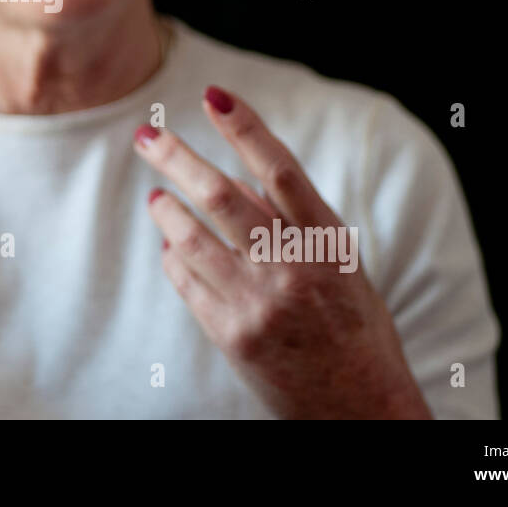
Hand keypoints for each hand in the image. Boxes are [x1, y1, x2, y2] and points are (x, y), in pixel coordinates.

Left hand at [134, 86, 431, 418]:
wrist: (361, 410)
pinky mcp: (232, 335)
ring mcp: (259, 303)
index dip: (246, 128)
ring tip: (156, 196)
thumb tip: (232, 176)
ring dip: (166, 209)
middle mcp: (292, 267)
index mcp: (327, 242)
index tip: (216, 96)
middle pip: (221, 195)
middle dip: (177, 158)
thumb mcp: (340, 266)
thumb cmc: (352, 329)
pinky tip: (172, 248)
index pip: (280, 169)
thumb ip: (292, 220)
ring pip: (190, 237)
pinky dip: (174, 257)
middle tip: (146, 135)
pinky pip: (186, 280)